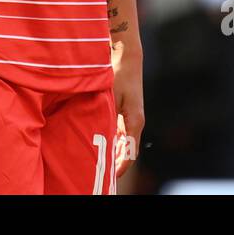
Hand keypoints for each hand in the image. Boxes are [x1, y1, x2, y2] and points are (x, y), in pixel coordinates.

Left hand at [110, 38, 143, 178]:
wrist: (127, 57)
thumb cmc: (119, 74)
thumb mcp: (111, 97)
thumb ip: (107, 117)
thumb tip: (100, 138)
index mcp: (134, 122)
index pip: (130, 153)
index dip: (120, 168)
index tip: (110, 178)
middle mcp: (135, 123)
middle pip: (127, 151)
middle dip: (115, 164)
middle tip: (100, 175)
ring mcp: (131, 118)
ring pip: (123, 143)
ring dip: (113, 154)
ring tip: (98, 165)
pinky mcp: (126, 112)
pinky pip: (120, 133)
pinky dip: (112, 142)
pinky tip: (100, 146)